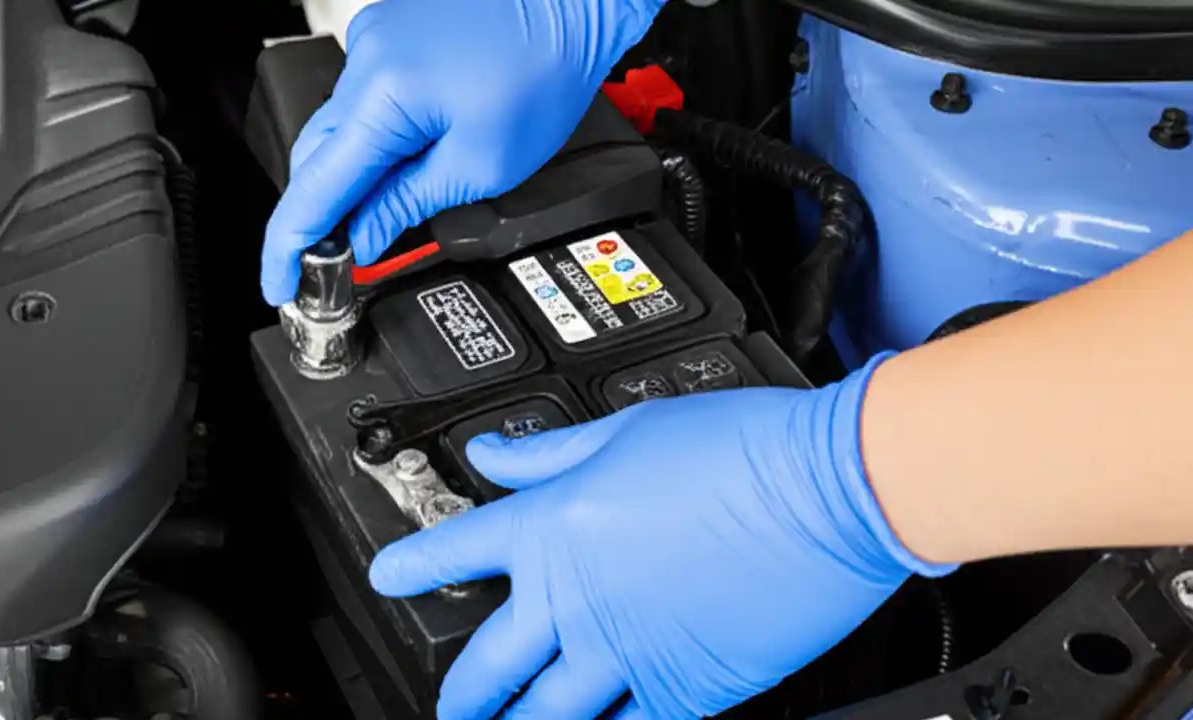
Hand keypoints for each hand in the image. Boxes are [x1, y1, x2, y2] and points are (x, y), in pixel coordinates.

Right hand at [259, 0, 664, 304]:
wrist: (572, 5)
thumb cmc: (545, 70)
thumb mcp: (481, 165)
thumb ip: (410, 204)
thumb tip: (367, 237)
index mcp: (382, 97)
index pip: (314, 189)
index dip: (291, 246)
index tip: (280, 282)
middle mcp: (365, 60)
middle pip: (317, 157)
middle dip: (325, 214)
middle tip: (341, 262)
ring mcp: (373, 40)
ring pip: (341, 127)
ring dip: (356, 171)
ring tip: (395, 202)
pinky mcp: (388, 33)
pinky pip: (363, 98)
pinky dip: (374, 134)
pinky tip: (409, 150)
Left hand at [369, 355, 953, 718]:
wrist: (830, 489)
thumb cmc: (743, 449)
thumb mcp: (629, 429)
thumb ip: (550, 453)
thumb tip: (496, 455)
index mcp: (556, 526)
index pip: (456, 550)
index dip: (412, 567)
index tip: (389, 578)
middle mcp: (577, 599)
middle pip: (487, 664)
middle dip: (458, 692)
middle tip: (448, 704)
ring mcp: (628, 652)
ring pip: (545, 716)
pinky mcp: (686, 689)